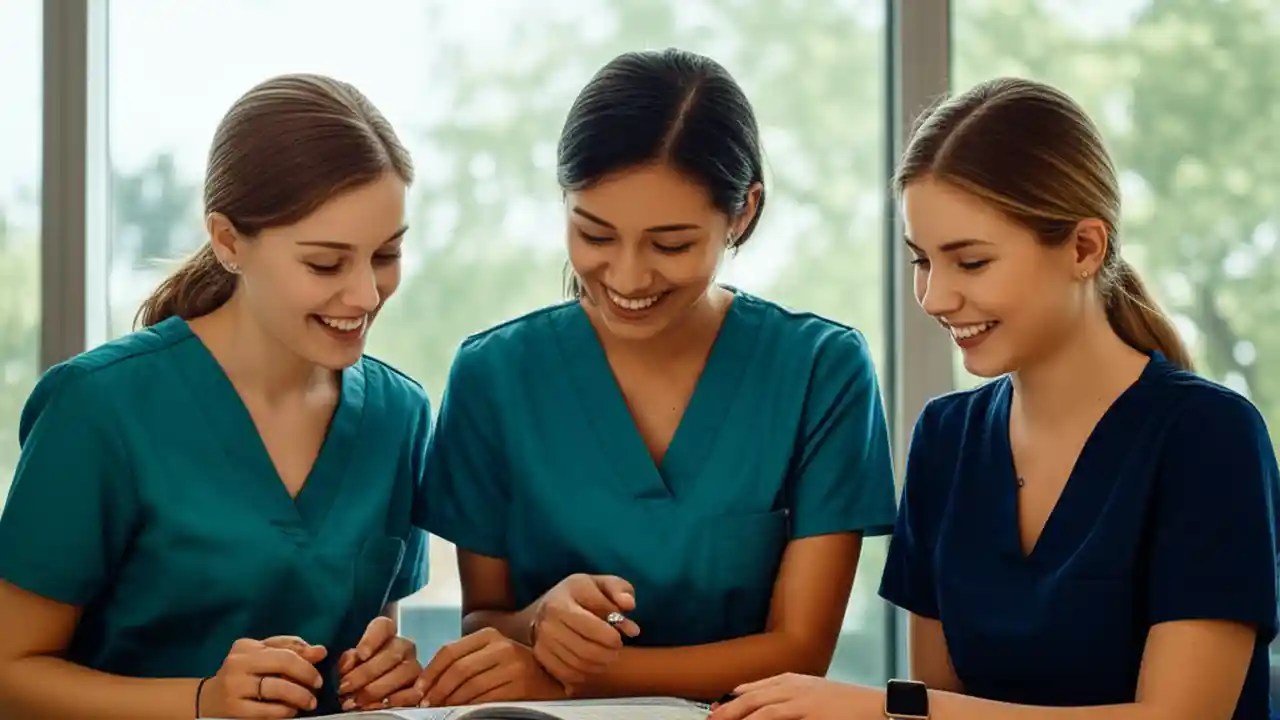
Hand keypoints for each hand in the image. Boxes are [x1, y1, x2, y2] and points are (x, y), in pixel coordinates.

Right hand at [199, 636, 326, 718]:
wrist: (207, 702)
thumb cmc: (243, 677)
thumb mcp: (262, 658)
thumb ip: (291, 650)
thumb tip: (320, 651)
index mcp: (246, 646)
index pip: (285, 648)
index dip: (307, 660)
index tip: (319, 672)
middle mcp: (238, 662)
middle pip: (283, 662)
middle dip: (307, 675)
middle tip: (317, 687)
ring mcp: (234, 686)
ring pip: (277, 687)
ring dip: (299, 696)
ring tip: (308, 702)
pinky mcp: (234, 709)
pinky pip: (267, 710)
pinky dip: (284, 711)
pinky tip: (291, 711)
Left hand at [337, 616, 423, 710]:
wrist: (368, 692)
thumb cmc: (357, 673)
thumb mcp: (348, 663)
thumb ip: (348, 659)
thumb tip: (350, 663)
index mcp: (386, 634)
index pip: (383, 626)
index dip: (372, 639)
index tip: (360, 654)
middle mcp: (404, 647)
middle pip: (392, 653)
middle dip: (367, 672)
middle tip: (346, 687)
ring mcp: (414, 666)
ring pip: (404, 672)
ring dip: (378, 688)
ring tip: (358, 700)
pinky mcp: (417, 687)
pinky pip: (414, 691)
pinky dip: (397, 699)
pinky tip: (381, 704)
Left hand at [416, 627, 566, 706]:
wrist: (551, 677)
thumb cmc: (514, 668)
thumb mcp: (490, 655)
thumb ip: (465, 659)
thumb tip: (428, 682)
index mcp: (489, 635)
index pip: (449, 651)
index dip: (430, 672)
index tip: (418, 689)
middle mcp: (502, 647)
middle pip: (457, 669)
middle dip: (437, 690)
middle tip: (427, 704)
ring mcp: (513, 666)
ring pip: (470, 687)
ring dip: (451, 702)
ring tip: (442, 709)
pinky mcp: (521, 686)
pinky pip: (486, 700)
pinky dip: (470, 708)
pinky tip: (463, 711)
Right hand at [531, 573, 640, 685]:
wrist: (548, 606)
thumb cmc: (582, 594)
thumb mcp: (602, 583)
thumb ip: (619, 590)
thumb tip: (628, 605)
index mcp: (561, 602)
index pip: (592, 627)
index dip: (612, 637)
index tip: (620, 637)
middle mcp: (547, 623)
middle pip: (585, 650)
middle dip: (608, 654)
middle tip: (616, 650)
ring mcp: (542, 642)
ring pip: (578, 665)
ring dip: (599, 665)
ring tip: (608, 657)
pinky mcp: (541, 657)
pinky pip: (567, 674)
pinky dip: (585, 674)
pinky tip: (594, 665)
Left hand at [709, 673, 883, 719]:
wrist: (879, 708)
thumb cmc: (850, 706)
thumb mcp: (816, 698)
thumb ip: (792, 700)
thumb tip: (771, 709)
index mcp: (794, 681)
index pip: (755, 688)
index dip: (734, 700)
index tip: (718, 710)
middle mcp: (794, 686)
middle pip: (750, 697)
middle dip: (728, 710)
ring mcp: (801, 699)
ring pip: (757, 708)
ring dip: (735, 717)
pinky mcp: (808, 712)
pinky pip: (773, 718)